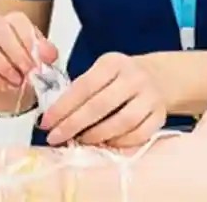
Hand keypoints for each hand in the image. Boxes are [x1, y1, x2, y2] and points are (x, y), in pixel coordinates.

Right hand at [0, 12, 58, 111]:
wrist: (16, 94)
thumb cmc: (28, 70)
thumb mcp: (43, 60)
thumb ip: (47, 54)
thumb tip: (48, 54)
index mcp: (14, 23)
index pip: (17, 20)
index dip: (28, 37)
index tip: (39, 57)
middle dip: (15, 50)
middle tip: (29, 70)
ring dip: (2, 63)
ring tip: (18, 80)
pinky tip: (6, 86)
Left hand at [39, 52, 167, 146]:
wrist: (158, 76)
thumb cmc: (120, 77)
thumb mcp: (101, 71)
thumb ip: (80, 89)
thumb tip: (54, 116)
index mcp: (113, 63)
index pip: (84, 86)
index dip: (63, 107)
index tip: (46, 123)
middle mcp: (134, 77)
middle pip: (100, 106)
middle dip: (74, 125)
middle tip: (56, 137)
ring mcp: (150, 96)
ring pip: (122, 122)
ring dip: (97, 136)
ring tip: (80, 141)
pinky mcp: (160, 115)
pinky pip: (138, 134)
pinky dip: (119, 142)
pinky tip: (105, 144)